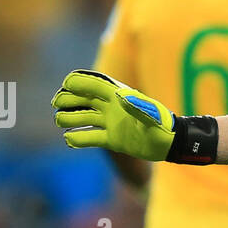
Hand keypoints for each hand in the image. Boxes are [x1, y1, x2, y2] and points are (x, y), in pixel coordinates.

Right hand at [52, 70, 175, 160]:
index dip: (79, 82)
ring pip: (84, 117)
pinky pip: (91, 138)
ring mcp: (111, 123)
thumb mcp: (152, 117)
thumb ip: (138, 107)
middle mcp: (112, 108)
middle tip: (57, 105)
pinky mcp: (112, 139)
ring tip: (60, 122)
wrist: (170, 144)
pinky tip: (69, 140)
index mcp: (119, 96)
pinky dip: (79, 139)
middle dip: (68, 100)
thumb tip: (122, 97)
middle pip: (84, 99)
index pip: (94, 84)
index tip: (65, 85)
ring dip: (70, 118)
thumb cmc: (163, 127)